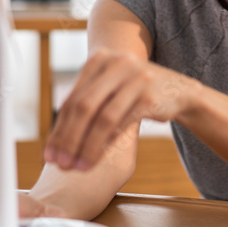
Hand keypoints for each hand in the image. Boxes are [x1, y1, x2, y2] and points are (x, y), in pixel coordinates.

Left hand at [44, 49, 198, 170]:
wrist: (179, 90)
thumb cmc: (136, 93)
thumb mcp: (110, 89)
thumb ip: (86, 103)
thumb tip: (55, 137)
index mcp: (100, 58)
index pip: (72, 99)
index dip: (58, 129)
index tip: (48, 155)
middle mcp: (117, 63)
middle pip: (84, 107)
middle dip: (68, 140)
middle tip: (60, 165)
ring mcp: (136, 77)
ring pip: (103, 118)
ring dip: (87, 147)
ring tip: (78, 168)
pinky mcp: (150, 95)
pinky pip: (123, 122)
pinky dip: (108, 142)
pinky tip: (98, 158)